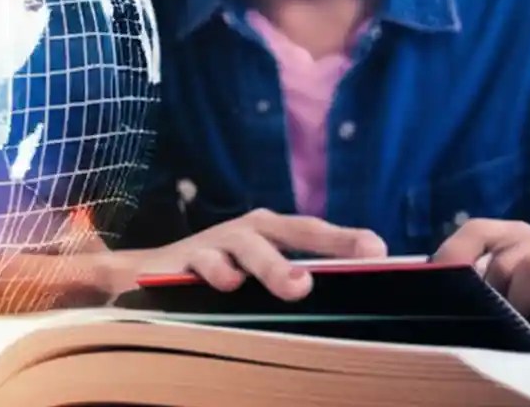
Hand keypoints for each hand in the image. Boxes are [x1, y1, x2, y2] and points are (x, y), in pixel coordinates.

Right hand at [128, 208, 386, 299]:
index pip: (315, 231)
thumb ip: (293, 279)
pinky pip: (202, 266)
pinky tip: (224, 286)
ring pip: (248, 251)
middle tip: (345, 269)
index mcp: (271, 231)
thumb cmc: (219, 272)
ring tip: (296, 285)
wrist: (149, 274)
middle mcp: (247, 232)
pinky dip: (216, 275)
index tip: (379, 251)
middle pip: (288, 234)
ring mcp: (215, 245)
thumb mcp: (256, 272)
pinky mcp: (182, 262)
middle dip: (321, 247)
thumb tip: (351, 298)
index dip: (345, 239)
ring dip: (273, 267)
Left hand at [434, 219, 529, 373]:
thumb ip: (480, 284)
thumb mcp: (509, 297)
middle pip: (504, 257)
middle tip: (501, 323)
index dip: (455, 255)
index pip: (478, 229)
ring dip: (522, 307)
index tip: (440, 285)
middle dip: (495, 296)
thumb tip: (435, 285)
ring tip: (527, 331)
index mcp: (524, 236)